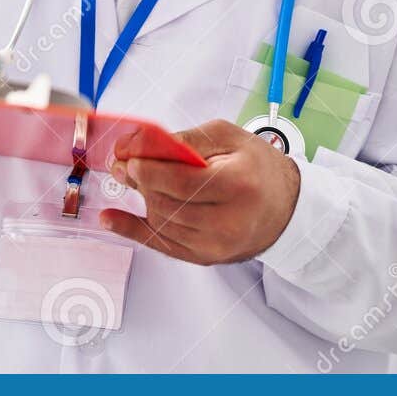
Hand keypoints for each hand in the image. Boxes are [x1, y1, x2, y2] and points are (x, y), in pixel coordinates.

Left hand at [100, 120, 301, 264]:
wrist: (285, 209)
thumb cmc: (257, 169)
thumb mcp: (229, 138)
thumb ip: (187, 140)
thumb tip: (141, 144)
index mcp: (239, 186)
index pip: (183, 182)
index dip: (150, 169)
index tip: (130, 156)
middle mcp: (229, 222)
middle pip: (168, 202)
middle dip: (139, 180)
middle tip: (122, 163)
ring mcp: (216, 245)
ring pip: (162, 221)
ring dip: (140, 198)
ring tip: (128, 178)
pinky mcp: (205, 257)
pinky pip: (161, 245)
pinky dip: (132, 231)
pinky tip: (111, 219)